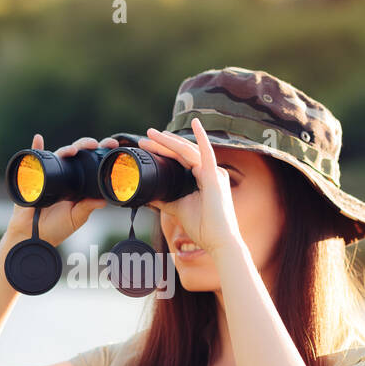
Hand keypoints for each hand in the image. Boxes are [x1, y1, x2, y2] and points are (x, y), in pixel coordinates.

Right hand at [5, 134, 117, 246]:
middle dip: (86, 145)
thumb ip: (88, 207)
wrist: (33, 236)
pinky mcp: (34, 176)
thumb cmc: (56, 229)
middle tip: (94, 144)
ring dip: (66, 149)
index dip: (99, 154)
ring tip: (73, 150)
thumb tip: (104, 200)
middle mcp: (65, 176)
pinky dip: (35, 147)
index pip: (90, 164)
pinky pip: (34, 158)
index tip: (111, 147)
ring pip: (59, 155)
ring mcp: (50, 174)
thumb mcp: (76, 218)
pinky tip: (38, 138)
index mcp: (78, 184)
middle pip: (76, 155)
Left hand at [141, 118, 241, 256]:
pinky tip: (195, 123)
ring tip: (152, 135)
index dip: (163, 151)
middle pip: (182, 152)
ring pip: (188, 150)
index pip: (180, 159)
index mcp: (203, 178)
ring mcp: (214, 173)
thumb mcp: (178, 209)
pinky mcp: (215, 177)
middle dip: (163, 143)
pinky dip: (201, 137)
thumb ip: (165, 200)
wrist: (219, 242)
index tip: (147, 146)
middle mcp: (210, 172)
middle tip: (146, 135)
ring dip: (169, 141)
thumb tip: (147, 194)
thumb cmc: (204, 228)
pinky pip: (207, 153)